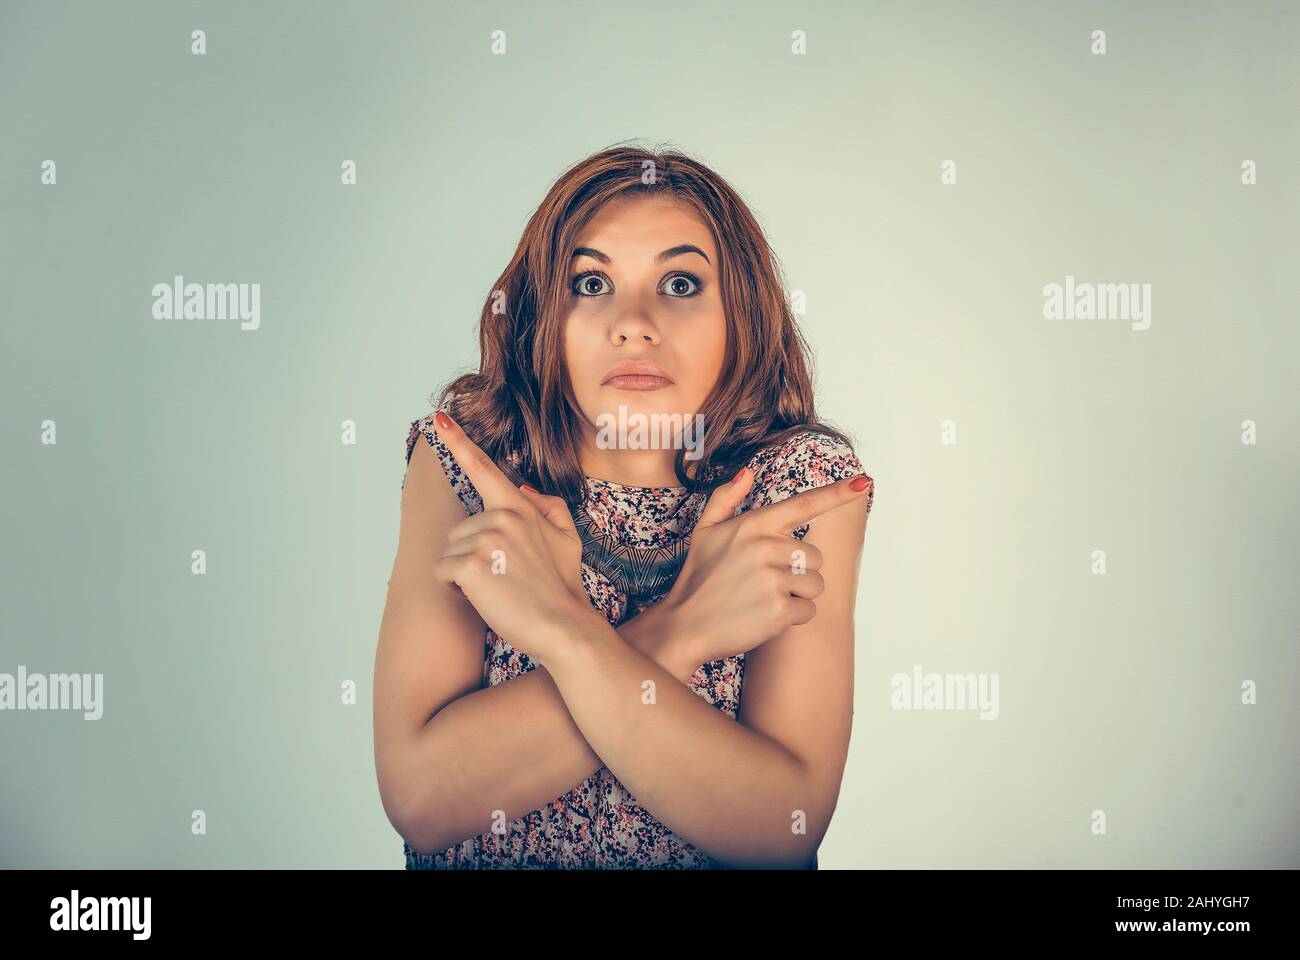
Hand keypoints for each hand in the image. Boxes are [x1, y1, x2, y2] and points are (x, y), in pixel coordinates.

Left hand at [430, 410, 592, 662]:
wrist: (565, 626)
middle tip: (507, 576)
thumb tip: (523, 489)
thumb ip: (548, 506)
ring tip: (499, 586)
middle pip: (461, 530)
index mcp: (519, 507)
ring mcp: (484, 540)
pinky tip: (485, 596)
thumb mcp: (567, 538)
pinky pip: (443, 572)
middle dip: (474, 553)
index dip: (457, 441)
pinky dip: (457, 588)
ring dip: (466, 572)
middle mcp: (500, 517)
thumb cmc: (563, 587)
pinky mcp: (470, 566)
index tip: (439, 419)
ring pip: (450, 552)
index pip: (483, 468)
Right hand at [657, 466, 871, 670]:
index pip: (803, 504)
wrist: (684, 626)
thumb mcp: (704, 531)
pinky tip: (765, 617)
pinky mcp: (778, 609)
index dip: (836, 494)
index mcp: (752, 525)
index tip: (863, 483)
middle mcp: (764, 547)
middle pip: (815, 556)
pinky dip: (793, 618)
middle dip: (799, 572)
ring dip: (798, 596)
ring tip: (765, 599)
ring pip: (816, 584)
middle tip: (766, 583)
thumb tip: (747, 473)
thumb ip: (725, 498)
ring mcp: (771, 579)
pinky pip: (809, 610)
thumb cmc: (697, 579)